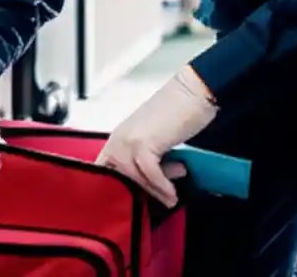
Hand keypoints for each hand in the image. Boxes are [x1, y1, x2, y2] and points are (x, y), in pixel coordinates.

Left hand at [95, 66, 217, 206]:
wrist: (192, 92)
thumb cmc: (179, 112)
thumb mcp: (157, 140)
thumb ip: (151, 161)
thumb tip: (155, 185)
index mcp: (120, 137)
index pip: (103, 168)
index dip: (112, 187)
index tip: (128, 204)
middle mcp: (120, 138)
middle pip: (117, 177)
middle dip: (134, 194)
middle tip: (156, 203)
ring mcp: (129, 140)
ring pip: (133, 177)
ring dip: (153, 191)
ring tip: (169, 199)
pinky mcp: (144, 142)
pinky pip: (149, 173)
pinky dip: (162, 186)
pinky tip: (172, 192)